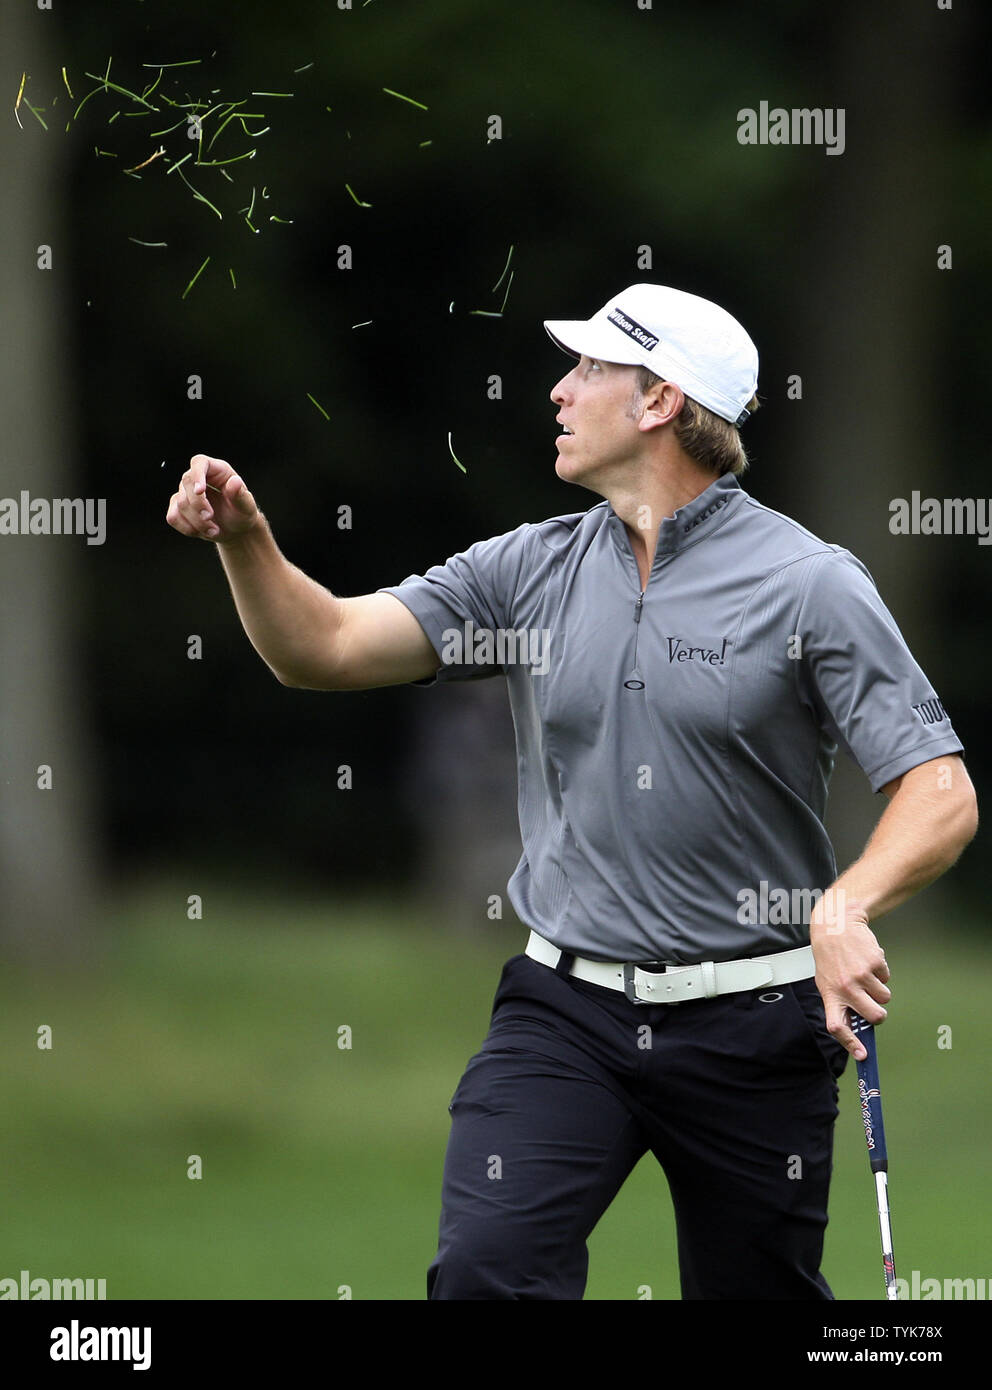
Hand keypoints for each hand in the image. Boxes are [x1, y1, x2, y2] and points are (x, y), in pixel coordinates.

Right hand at [166, 454, 259, 542]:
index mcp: (217, 470)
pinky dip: (187, 528)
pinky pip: (173, 517)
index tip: (200, 491)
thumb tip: (235, 481)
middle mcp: (199, 478)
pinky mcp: (177, 508)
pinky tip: (201, 532)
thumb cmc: (241, 514)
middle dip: (198, 505)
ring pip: (180, 503)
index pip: (199, 462)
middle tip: (210, 518)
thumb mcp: (246, 507)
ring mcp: (186, 492)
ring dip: (197, 521)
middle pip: (186, 483)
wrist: (234, 530)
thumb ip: (241, 495)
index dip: (197, 474)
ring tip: (214, 530)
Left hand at [810, 893, 890, 1060]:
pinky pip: (887, 978)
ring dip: (879, 989)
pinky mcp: (875, 963)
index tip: (863, 1055)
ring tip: (863, 973)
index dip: (851, 1044)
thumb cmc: (830, 957)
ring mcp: (861, 975)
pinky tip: (867, 960)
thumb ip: (840, 1002)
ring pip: (885, 998)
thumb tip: (858, 1027)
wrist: (836, 925)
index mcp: (830, 994)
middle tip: (873, 1004)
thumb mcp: (827, 981)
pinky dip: (881, 972)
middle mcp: (845, 987)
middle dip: (880, 1015)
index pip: (837, 1026)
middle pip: (876, 1017)